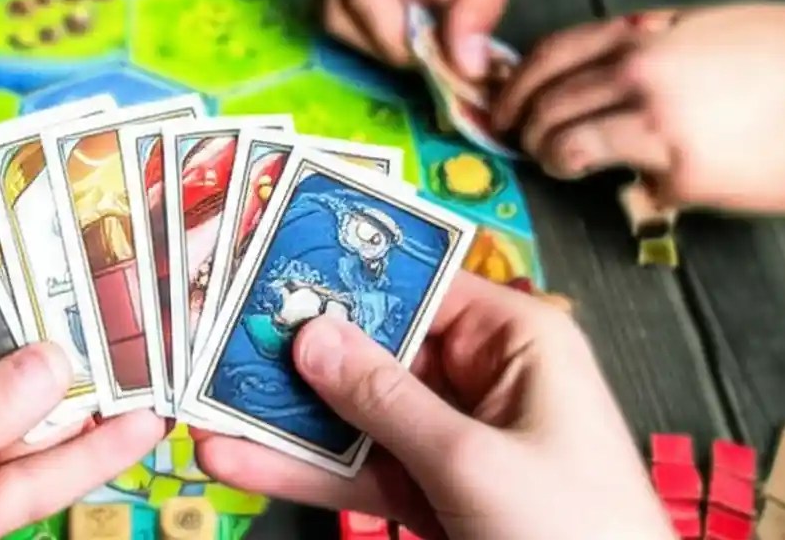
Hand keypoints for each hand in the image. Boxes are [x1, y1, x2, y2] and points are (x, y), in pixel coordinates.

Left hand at [0, 283, 163, 539]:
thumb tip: (50, 366)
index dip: (25, 285)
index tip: (96, 271)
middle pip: (9, 358)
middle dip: (76, 342)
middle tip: (153, 319)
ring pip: (35, 420)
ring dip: (97, 401)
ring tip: (165, 371)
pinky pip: (35, 481)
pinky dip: (87, 461)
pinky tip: (135, 433)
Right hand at [195, 273, 669, 538]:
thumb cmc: (578, 533)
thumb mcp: (474, 461)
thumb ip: (386, 399)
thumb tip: (313, 337)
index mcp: (516, 341)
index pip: (416, 286)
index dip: (342, 278)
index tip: (269, 271)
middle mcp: (480, 377)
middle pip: (372, 348)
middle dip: (296, 353)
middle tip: (216, 343)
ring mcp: (450, 437)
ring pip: (352, 413)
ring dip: (283, 417)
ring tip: (207, 408)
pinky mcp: (429, 489)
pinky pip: (356, 467)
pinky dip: (302, 469)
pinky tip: (242, 461)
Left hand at [493, 3, 784, 212]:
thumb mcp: (709, 26)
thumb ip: (649, 43)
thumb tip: (600, 67)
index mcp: (642, 34)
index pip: (549, 56)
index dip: (514, 86)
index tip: (501, 105)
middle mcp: (636, 74)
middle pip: (546, 107)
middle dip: (525, 130)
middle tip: (527, 144)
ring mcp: (655, 125)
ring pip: (566, 148)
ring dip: (555, 161)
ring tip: (565, 164)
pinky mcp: (681, 174)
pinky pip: (636, 187)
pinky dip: (641, 189)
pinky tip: (660, 182)